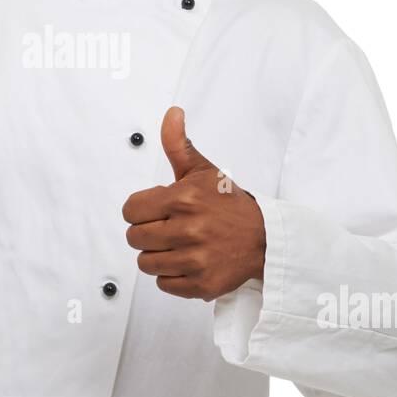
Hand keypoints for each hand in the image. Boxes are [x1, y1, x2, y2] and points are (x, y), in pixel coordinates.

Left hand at [122, 106, 265, 300]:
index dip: (140, 210)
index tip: (158, 210)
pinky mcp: (201, 284)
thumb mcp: (203, 171)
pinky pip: (163, 284)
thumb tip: (172, 113)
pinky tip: (188, 261)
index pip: (130, 210)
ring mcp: (195, 260)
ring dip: (157, 255)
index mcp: (183, 199)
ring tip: (178, 245)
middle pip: (134, 238)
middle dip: (147, 232)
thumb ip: (179, 144)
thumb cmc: (229, 203)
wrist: (265, 238)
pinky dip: (172, 276)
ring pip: (146, 263)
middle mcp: (188, 230)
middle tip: (168, 228)